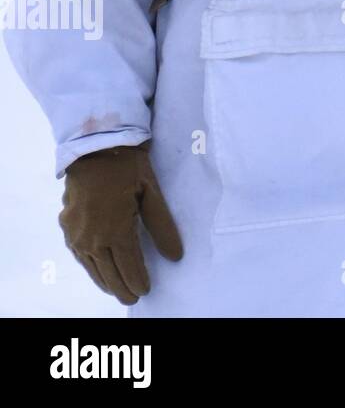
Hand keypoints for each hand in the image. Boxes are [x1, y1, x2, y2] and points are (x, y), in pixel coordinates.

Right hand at [59, 142, 182, 304]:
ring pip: (92, 267)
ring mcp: (76, 233)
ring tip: (117, 290)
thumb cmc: (128, 167)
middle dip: (122, 287)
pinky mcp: (66, 226)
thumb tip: (176, 256)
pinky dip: (89, 267)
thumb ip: (163, 226)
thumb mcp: (152, 193)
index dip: (138, 280)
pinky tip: (97, 271)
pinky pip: (78, 255)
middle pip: (109, 271)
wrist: (95, 147)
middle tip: (133, 298)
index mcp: (116, 230)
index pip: (129, 265)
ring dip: (105, 281)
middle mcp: (93, 238)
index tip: (146, 291)